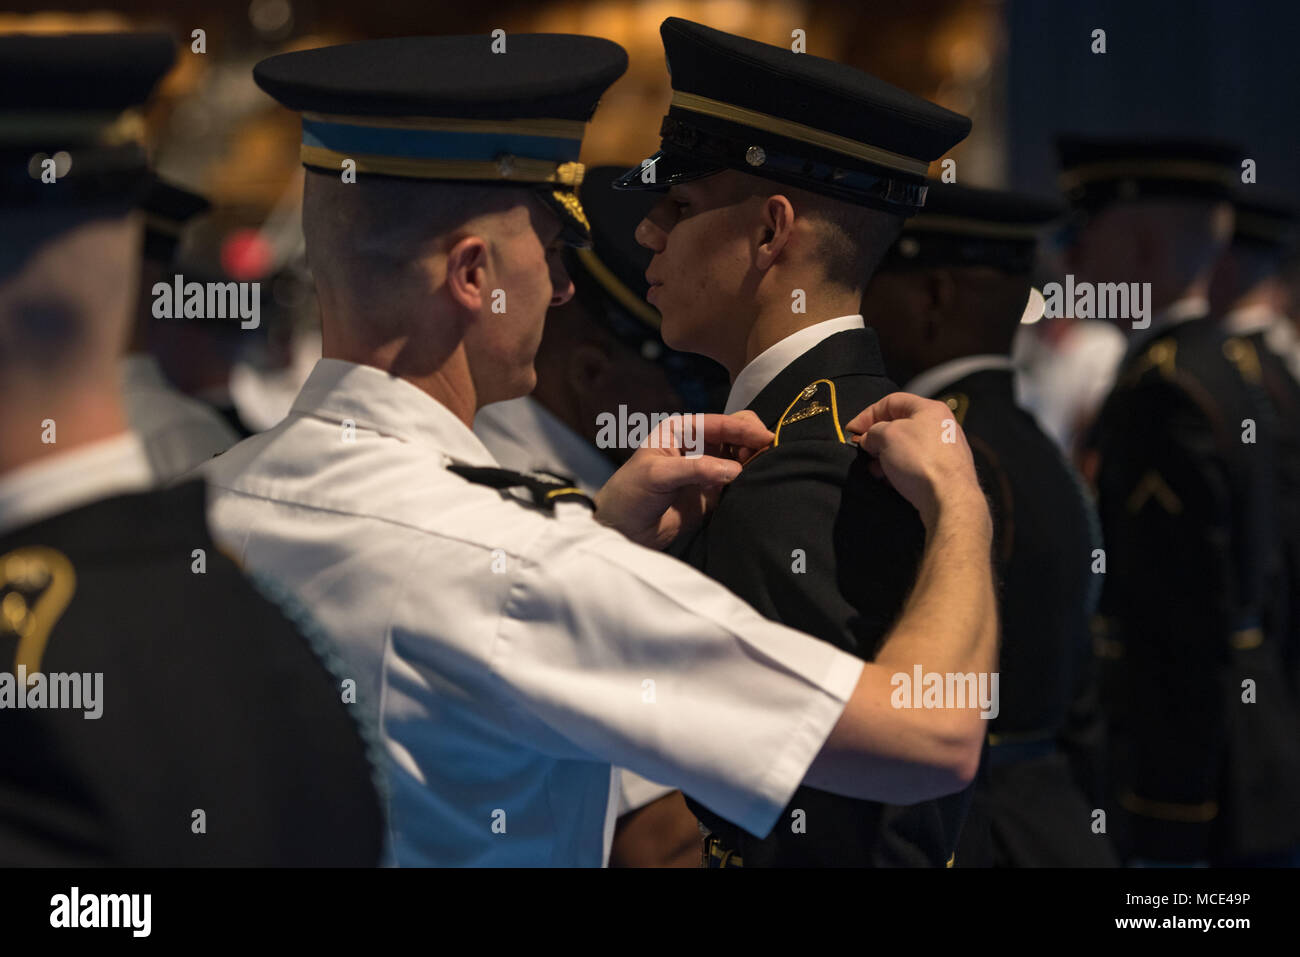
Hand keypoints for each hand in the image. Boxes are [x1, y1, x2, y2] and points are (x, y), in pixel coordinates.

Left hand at [594, 411, 772, 548]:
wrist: (622, 530)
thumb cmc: (630, 493)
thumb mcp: (658, 474)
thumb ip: (696, 469)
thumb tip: (737, 470)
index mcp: (683, 431)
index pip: (721, 424)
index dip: (745, 430)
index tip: (767, 439)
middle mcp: (699, 447)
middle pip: (737, 436)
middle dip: (753, 442)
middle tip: (765, 458)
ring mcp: (709, 471)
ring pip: (743, 458)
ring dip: (756, 462)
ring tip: (764, 472)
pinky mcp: (714, 495)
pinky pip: (740, 483)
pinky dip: (752, 482)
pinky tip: (759, 485)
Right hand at [846, 392, 984, 530]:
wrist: (948, 498)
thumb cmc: (920, 460)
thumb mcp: (886, 436)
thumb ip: (872, 432)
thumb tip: (870, 439)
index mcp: (929, 409)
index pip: (891, 401)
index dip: (867, 414)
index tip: (852, 430)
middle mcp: (940, 426)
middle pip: (899, 425)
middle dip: (877, 438)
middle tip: (864, 450)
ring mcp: (944, 449)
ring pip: (906, 447)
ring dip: (885, 457)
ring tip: (875, 470)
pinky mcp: (944, 471)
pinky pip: (915, 464)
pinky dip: (899, 469)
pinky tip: (890, 480)